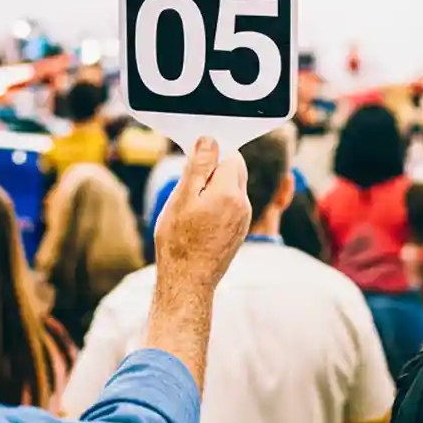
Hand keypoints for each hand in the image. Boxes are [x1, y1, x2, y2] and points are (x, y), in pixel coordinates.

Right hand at [155, 137, 250, 295]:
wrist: (188, 282)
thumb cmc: (179, 242)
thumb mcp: (182, 197)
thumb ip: (199, 166)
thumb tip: (210, 141)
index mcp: (231, 192)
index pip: (230, 155)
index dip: (210, 156)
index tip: (193, 167)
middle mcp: (243, 205)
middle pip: (233, 172)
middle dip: (212, 173)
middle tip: (188, 190)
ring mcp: (242, 220)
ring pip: (230, 190)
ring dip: (213, 191)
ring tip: (190, 211)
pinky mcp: (238, 232)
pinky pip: (230, 208)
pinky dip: (215, 207)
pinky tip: (198, 224)